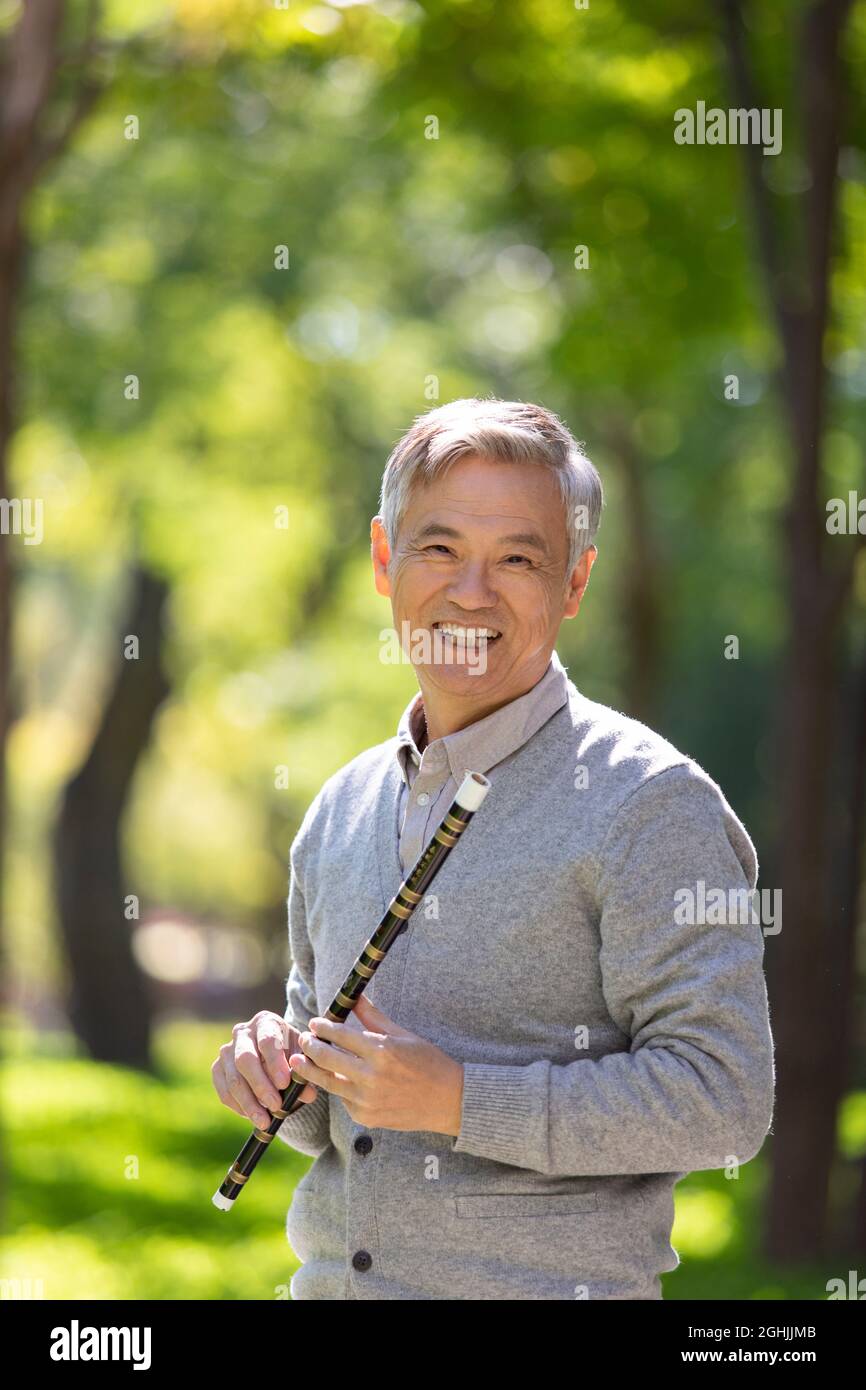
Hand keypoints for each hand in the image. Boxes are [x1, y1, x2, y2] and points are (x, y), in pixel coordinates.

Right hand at [212, 1010, 318, 1129]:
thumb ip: (305, 1073)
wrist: (274, 1054)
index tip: (285, 1084)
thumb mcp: (302, 1057)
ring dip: (250, 1103)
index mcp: (266, 1022)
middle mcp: (242, 1032)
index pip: (267, 1040)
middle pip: (245, 1059)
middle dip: (261, 1085)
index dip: (275, 1063)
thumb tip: (307, 1094)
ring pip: (234, 1079)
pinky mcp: (218, 1069)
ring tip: (265, 1121)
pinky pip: (224, 1091)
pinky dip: (238, 1106)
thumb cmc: (291, 1053)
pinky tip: (253, 1116)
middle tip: (276, 1106)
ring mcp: (227, 1050)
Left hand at [288, 993, 464, 1135]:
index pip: (341, 1035)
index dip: (324, 1027)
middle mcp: (371, 1076)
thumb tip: (355, 997)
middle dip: (311, 1046)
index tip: (315, 1022)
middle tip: (304, 1039)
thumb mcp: (403, 1035)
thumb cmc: (428, 1062)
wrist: (449, 1101)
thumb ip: (374, 1018)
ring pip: (328, 1083)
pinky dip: (338, 1089)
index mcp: (381, 1051)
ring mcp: (367, 1100)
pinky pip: (344, 1100)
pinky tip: (334, 1080)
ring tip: (299, 1061)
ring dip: (311, 1070)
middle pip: (327, 1059)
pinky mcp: (365, 1117)